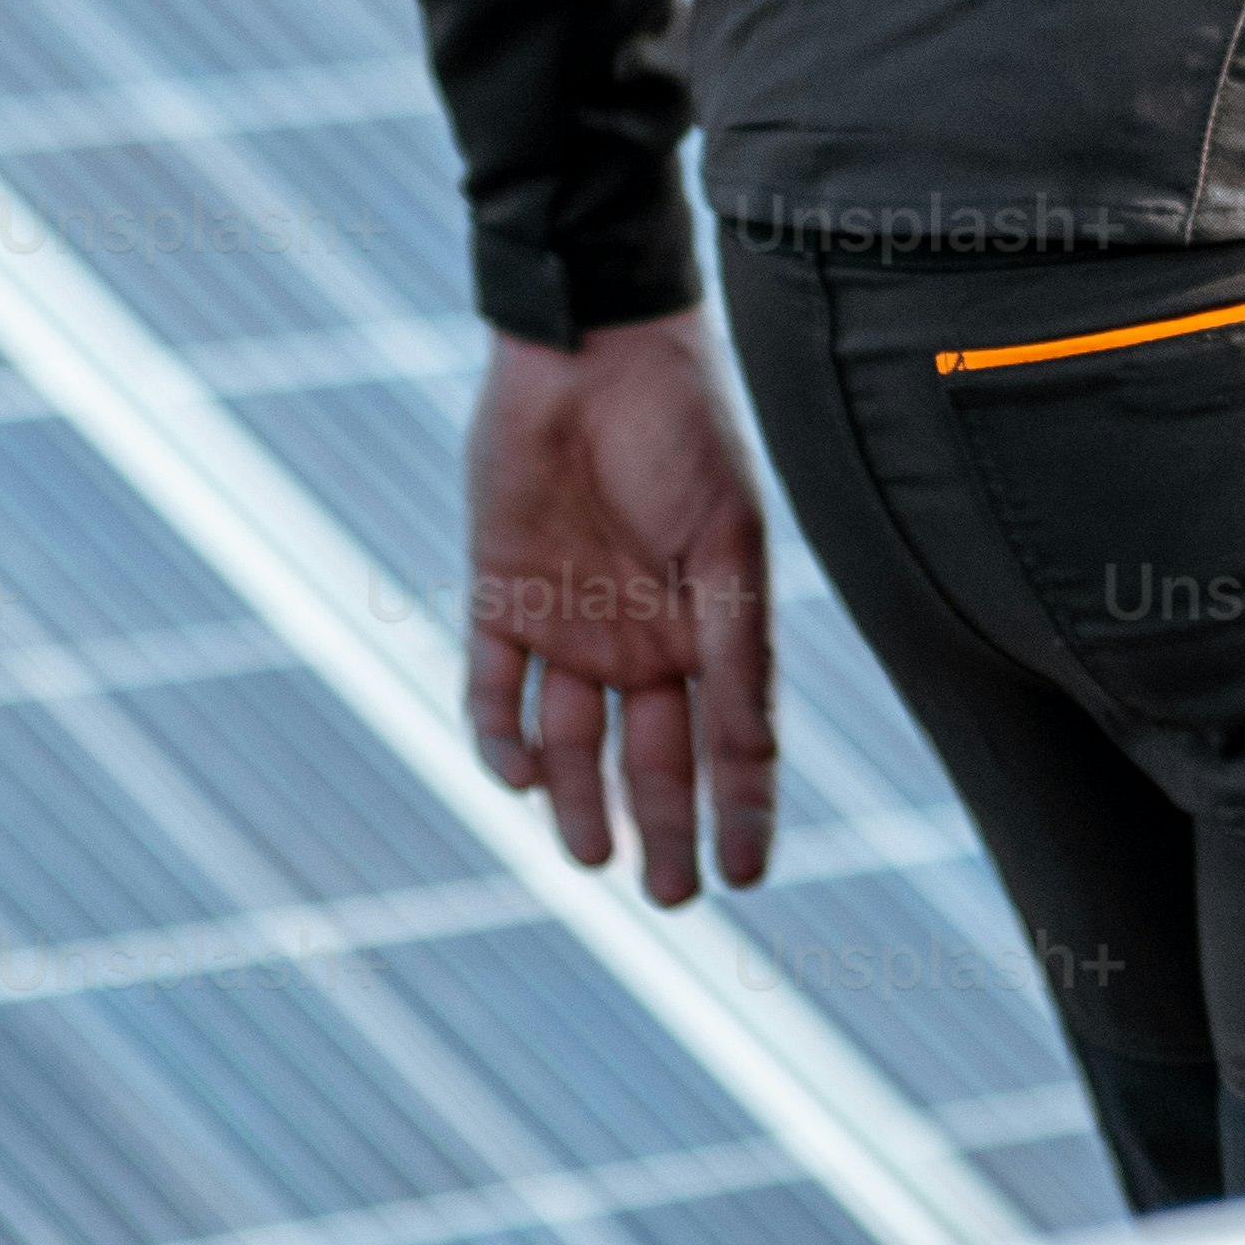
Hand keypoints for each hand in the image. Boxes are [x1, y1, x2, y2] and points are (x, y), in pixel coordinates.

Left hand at [467, 310, 777, 898]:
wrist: (592, 347)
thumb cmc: (683, 434)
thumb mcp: (727, 547)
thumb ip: (737, 653)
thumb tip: (752, 760)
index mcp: (708, 625)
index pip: (730, 741)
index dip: (742, 810)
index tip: (746, 875)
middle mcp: (640, 637)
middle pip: (651, 759)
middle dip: (663, 830)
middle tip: (674, 897)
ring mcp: (568, 621)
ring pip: (568, 741)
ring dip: (578, 801)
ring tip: (591, 859)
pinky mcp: (498, 595)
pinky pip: (492, 687)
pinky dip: (500, 737)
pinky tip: (519, 778)